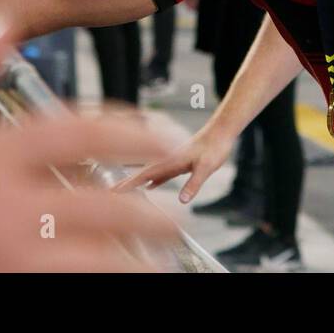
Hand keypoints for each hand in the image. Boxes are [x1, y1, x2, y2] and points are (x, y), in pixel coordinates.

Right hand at [0, 18, 180, 270]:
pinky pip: (54, 293)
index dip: (135, 130)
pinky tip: (102, 278)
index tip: (167, 133)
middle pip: (106, 210)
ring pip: (89, 268)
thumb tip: (3, 25)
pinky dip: (84, 286)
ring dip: (132, 264)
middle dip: (155, 211)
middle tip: (183, 209)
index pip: (83, 134)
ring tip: (159, 262)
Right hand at [116, 123, 235, 203]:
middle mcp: (168, 159)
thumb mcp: (206, 167)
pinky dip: (153, 180)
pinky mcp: (180, 162)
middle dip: (128, 182)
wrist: (222, 131)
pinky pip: (162, 173)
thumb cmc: (215, 147)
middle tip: (111, 192)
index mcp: (171, 160)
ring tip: (125, 191)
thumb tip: (183, 200)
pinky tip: (151, 186)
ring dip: (138, 181)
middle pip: (143, 172)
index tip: (114, 190)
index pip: (146, 173)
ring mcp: (173, 160)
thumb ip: (194, 183)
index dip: (130, 182)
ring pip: (151, 172)